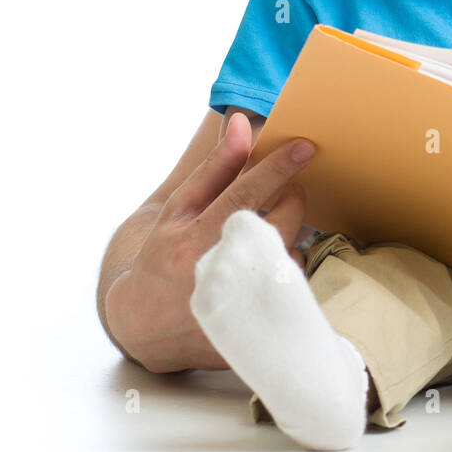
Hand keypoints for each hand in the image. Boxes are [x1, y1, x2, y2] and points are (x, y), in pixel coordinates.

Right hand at [106, 113, 315, 371]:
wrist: (147, 327)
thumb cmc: (165, 257)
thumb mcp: (179, 210)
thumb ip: (216, 168)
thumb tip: (243, 123)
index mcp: (196, 240)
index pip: (245, 195)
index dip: (277, 169)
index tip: (304, 147)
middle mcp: (220, 273)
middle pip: (280, 224)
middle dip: (293, 199)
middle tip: (288, 190)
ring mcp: (240, 304)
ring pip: (291, 255)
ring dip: (288, 239)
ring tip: (263, 242)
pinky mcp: (256, 326)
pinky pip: (291, 287)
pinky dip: (285, 272)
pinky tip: (264, 273)